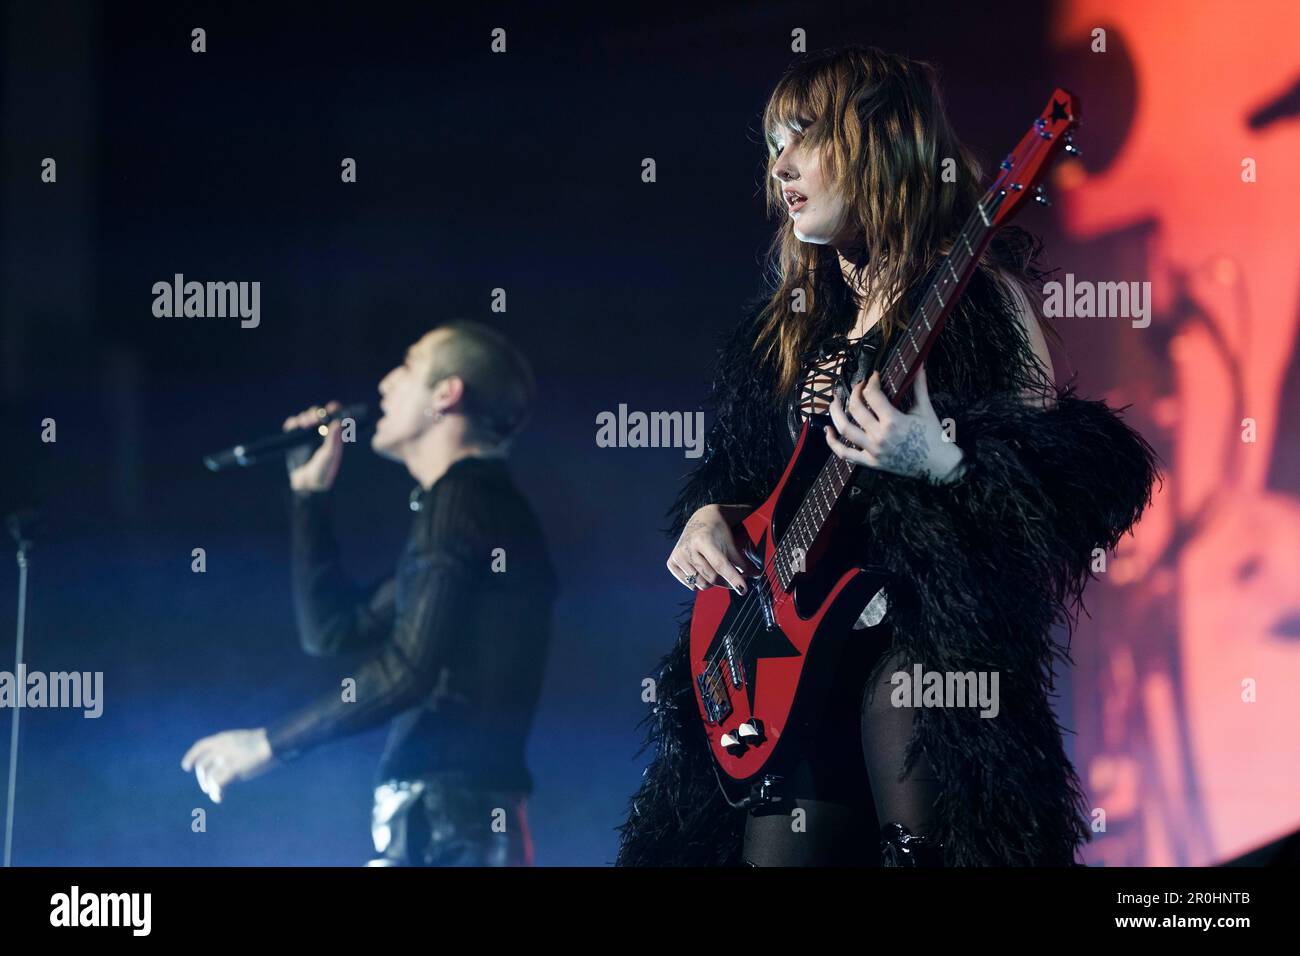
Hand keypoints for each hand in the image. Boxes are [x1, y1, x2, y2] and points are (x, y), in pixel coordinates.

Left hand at [181, 729, 273, 803]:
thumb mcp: (244, 741)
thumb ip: (233, 749)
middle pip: (203, 765)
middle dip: (203, 778)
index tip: (186, 767)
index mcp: (222, 738)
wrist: (273, 742)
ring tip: (215, 794)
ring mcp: (226, 759)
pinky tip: (219, 798)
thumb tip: (229, 762)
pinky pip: (218, 784)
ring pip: (210, 777)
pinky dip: (217, 792)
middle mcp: (220, 748)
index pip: (200, 747)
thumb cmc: (265, 742)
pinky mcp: (232, 769)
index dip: (191, 757)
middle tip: (207, 786)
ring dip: (210, 787)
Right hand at [285, 401, 343, 492]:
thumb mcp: (330, 454)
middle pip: (317, 415)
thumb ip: (333, 439)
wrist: (308, 485)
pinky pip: (292, 426)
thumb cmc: (324, 471)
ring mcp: (306, 436)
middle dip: (315, 413)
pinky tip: (295, 425)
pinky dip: (292, 423)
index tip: (332, 407)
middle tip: (314, 418)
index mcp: (332, 436)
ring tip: (305, 423)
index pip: (333, 417)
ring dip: (304, 417)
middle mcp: (319, 434)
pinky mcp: (294, 441)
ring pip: (304, 418)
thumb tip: (338, 423)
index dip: (333, 410)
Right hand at [667, 504, 761, 592]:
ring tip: (715, 570)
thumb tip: (756, 575)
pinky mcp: (671, 562)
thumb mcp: (731, 543)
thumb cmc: (718, 531)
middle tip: (729, 575)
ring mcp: (678, 555)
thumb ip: (742, 562)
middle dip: (724, 580)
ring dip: (712, 582)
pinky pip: (689, 584)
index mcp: (704, 539)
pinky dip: (698, 582)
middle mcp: (688, 547)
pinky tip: (701, 569)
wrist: (700, 519)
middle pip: (711, 577)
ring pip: (701, 584)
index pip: (721, 564)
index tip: (743, 589)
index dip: (733, 578)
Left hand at [825, 364, 964, 482]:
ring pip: (845, 429)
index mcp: (894, 420)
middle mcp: (880, 436)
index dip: (871, 381)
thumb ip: (919, 386)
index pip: (872, 395)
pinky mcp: (870, 462)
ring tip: (834, 401)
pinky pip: (845, 454)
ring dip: (835, 413)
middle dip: (854, 392)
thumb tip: (920, 364)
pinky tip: (827, 431)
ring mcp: (873, 450)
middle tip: (858, 386)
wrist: (938, 465)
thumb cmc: (933, 436)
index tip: (874, 377)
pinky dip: (833, 443)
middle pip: (855, 409)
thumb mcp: (925, 409)